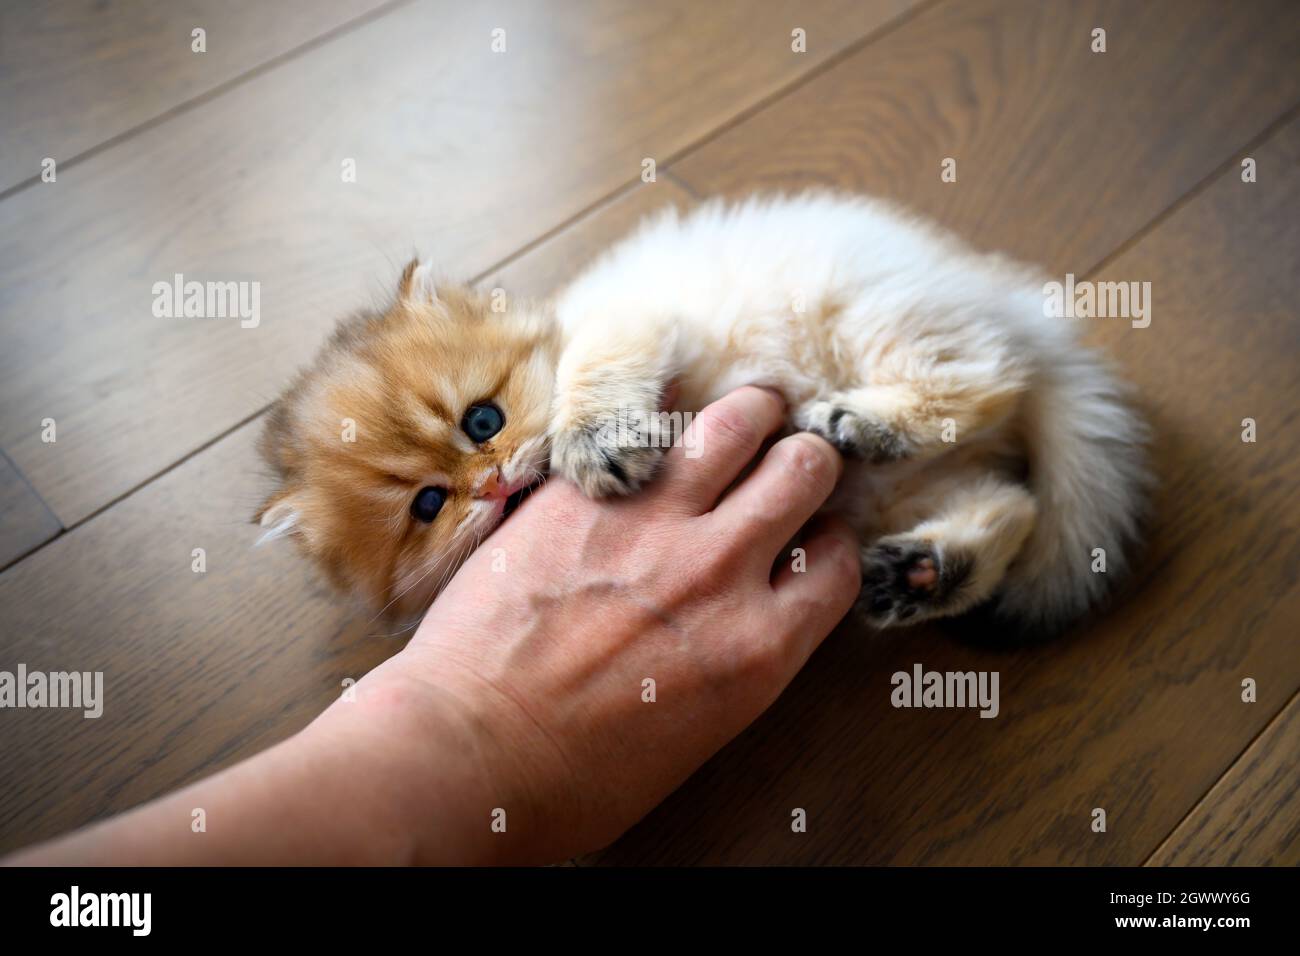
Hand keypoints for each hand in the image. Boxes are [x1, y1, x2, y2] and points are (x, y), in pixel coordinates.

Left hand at [347, 386, 861, 862]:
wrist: (469, 752)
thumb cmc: (574, 777)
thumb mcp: (698, 732)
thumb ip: (738, 655)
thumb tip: (746, 611)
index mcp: (758, 646)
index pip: (835, 561)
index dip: (825, 542)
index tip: (805, 538)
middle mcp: (720, 569)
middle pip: (804, 468)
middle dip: (803, 459)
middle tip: (782, 461)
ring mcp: (649, 521)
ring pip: (736, 421)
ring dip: (749, 412)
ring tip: (744, 412)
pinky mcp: (581, 492)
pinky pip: (642, 424)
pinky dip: (661, 419)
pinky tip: (658, 424)